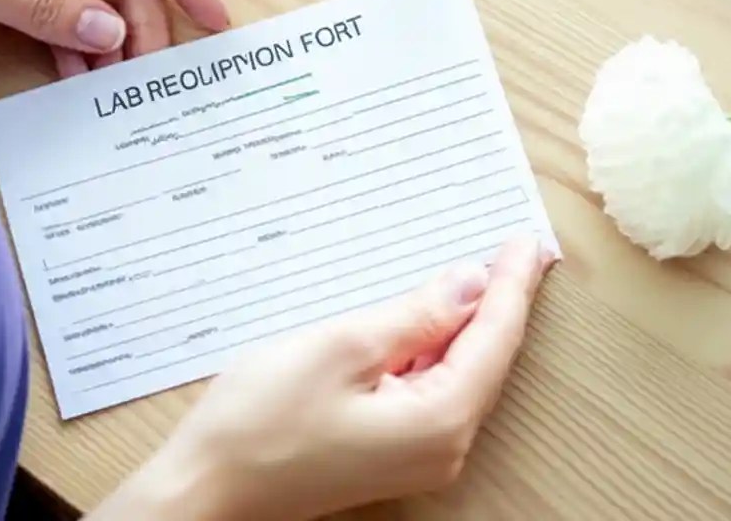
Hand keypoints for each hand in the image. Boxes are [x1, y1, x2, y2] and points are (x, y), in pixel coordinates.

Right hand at [90, 235, 554, 520]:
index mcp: (439, 421)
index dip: (510, 285)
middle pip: (485, 361)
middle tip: (515, 251)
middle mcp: (440, 448)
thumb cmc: (260, 423)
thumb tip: (468, 285)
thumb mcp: (341, 347)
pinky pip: (427, 393)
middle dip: (498, 303)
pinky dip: (433, 352)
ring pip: (457, 376)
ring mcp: (414, 456)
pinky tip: (426, 323)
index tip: (524, 243)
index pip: (494, 339)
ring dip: (466, 325)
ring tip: (480, 275)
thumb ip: (414, 316)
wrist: (205, 487)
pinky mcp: (385, 453)